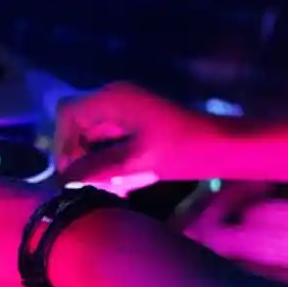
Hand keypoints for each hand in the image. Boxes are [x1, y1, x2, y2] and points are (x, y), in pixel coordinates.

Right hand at [56, 81, 219, 185]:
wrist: (226, 147)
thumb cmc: (185, 150)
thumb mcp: (137, 162)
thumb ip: (96, 169)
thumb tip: (62, 181)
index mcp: (114, 99)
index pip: (68, 113)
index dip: (61, 142)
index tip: (68, 172)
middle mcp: (115, 98)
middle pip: (76, 123)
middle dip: (74, 154)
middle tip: (81, 184)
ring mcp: (125, 110)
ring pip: (90, 134)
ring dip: (89, 160)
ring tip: (101, 187)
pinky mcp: (135, 123)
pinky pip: (106, 140)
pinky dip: (104, 160)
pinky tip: (116, 183)